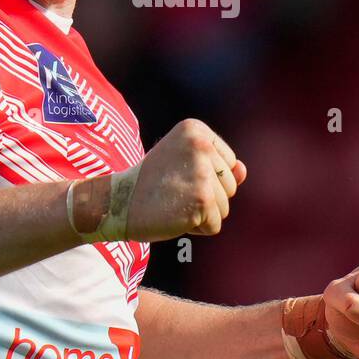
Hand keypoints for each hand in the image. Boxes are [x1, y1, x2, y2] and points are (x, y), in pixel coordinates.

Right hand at [124, 119, 246, 240]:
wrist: (117, 202)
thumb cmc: (152, 184)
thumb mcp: (183, 163)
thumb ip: (218, 165)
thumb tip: (242, 171)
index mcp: (195, 129)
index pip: (228, 164)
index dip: (206, 178)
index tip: (175, 174)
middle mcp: (201, 145)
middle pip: (230, 186)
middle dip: (205, 197)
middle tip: (172, 191)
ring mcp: (203, 172)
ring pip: (224, 207)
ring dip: (200, 214)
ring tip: (173, 203)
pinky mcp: (202, 199)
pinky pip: (215, 225)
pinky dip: (196, 229)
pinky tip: (174, 216)